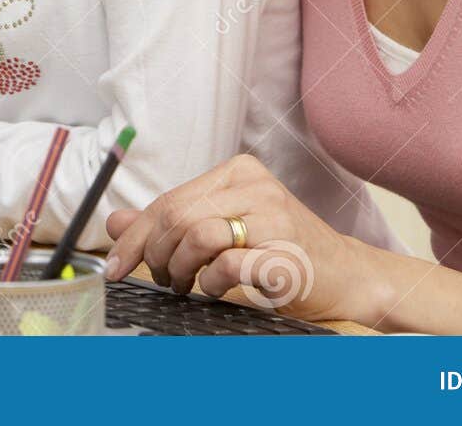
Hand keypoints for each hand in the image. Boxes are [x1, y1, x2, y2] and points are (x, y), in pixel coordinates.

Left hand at [103, 154, 377, 323]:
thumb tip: (115, 222)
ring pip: (196, 235)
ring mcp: (273, 216)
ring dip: (179, 270)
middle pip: (177, 216)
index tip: (115, 267)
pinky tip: (217, 289)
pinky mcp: (284, 252)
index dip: (135, 236)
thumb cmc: (281, 251)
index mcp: (238, 172)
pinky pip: (226, 265)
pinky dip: (211, 283)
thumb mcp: (223, 231)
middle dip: (154, 255)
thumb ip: (170, 224)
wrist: (345, 276)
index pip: (169, 200)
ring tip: (186, 286)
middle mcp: (255, 186)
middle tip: (161, 280)